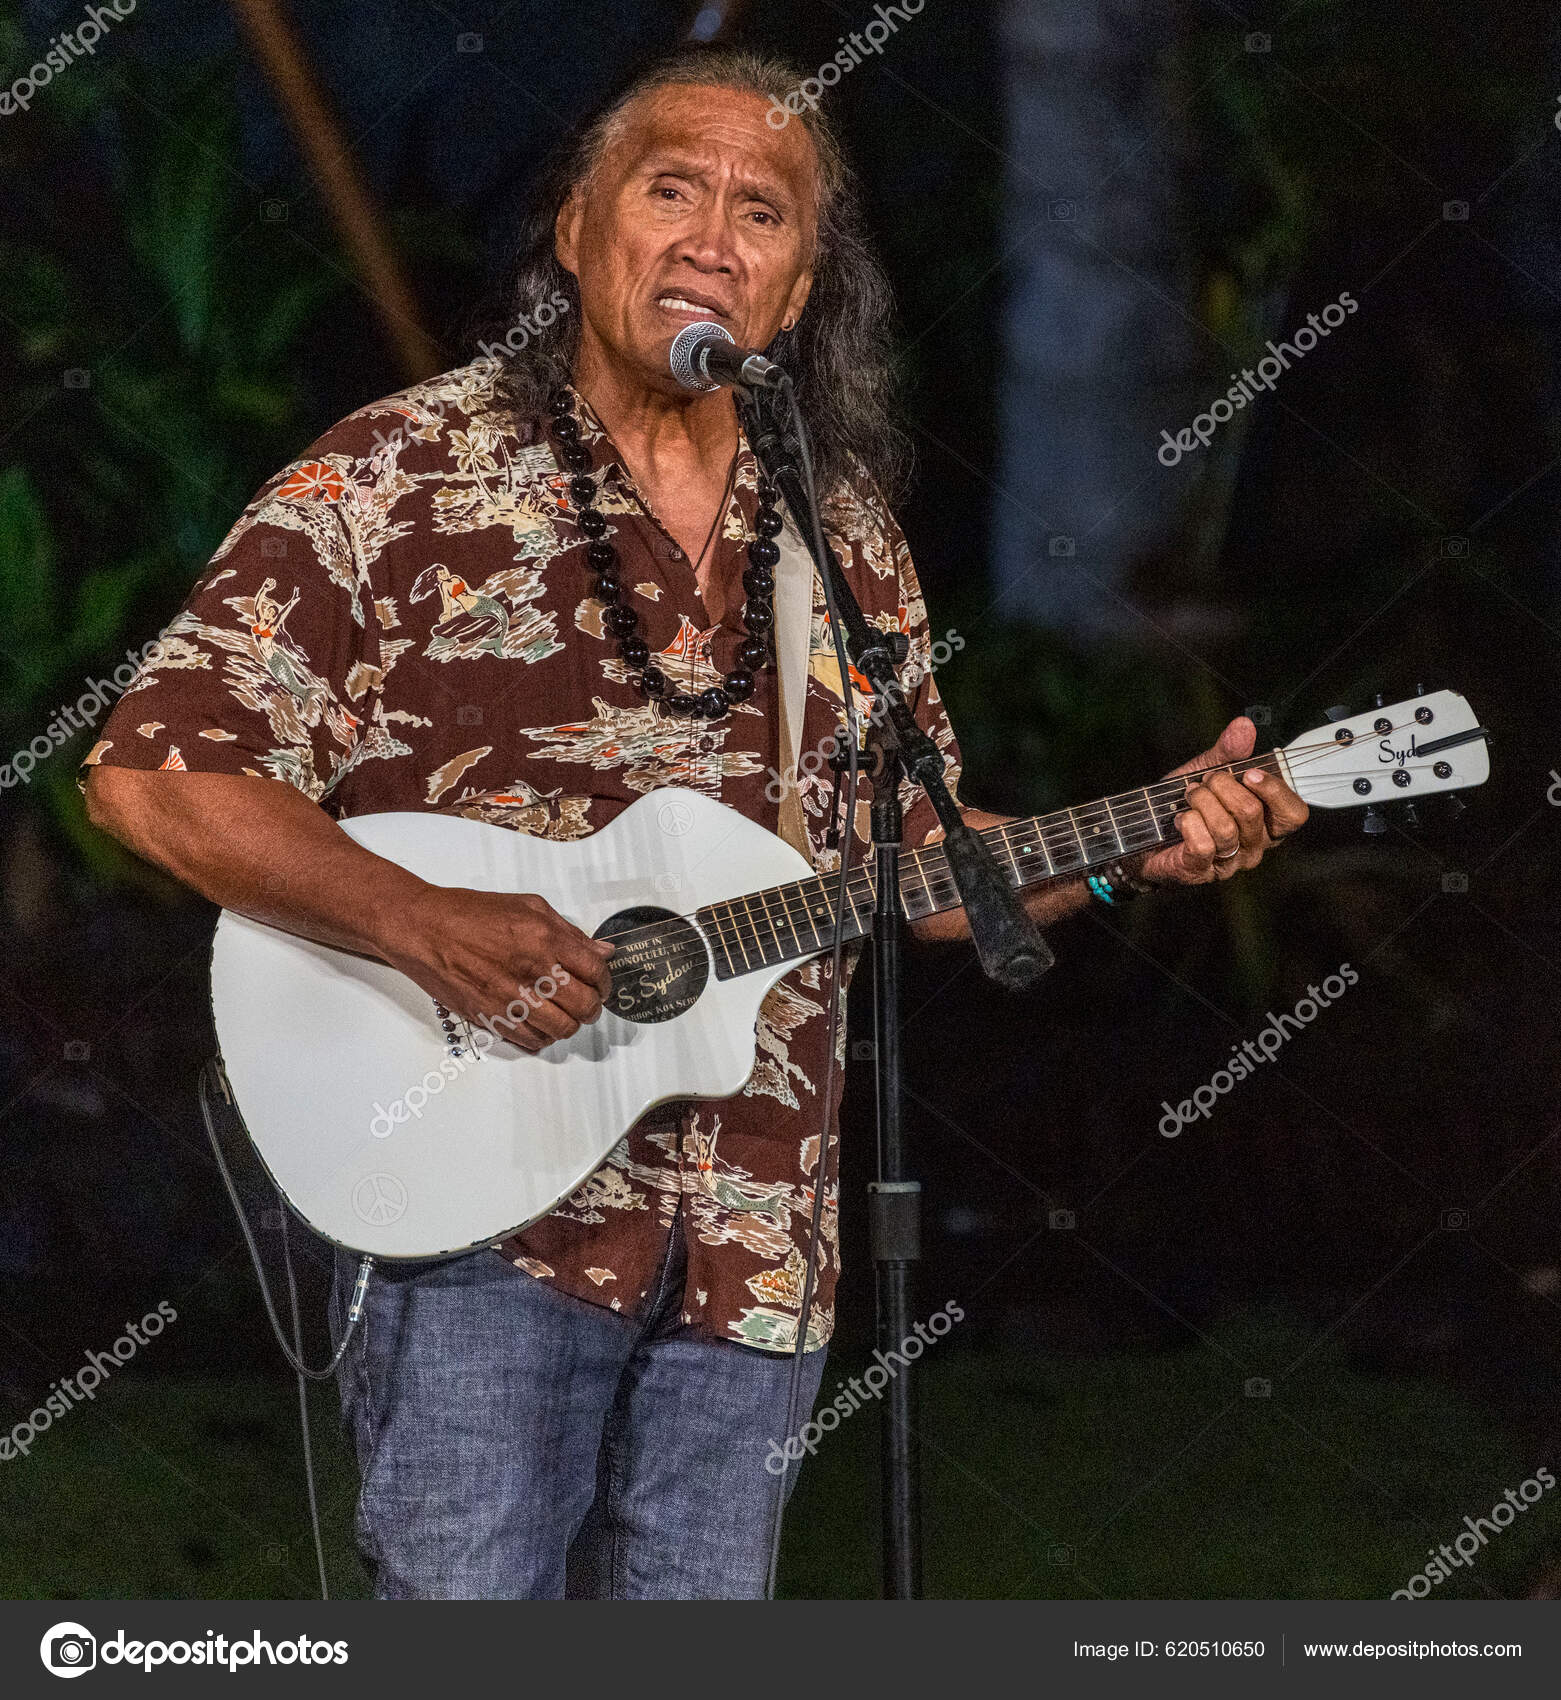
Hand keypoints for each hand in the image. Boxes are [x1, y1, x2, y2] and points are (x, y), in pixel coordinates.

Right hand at [386, 887, 614, 1051]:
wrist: (422, 928)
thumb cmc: (469, 913)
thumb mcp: (528, 906)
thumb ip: (569, 932)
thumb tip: (601, 951)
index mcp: (545, 938)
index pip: (596, 972)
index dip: (605, 983)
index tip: (601, 985)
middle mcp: (531, 970)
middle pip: (584, 1005)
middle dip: (592, 1008)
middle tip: (587, 1004)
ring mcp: (509, 997)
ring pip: (561, 1028)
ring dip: (569, 1025)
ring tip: (564, 1015)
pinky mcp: (489, 1016)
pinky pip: (530, 1040)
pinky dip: (542, 1036)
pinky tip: (539, 1023)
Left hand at [1136, 716, 1308, 886]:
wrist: (1144, 831)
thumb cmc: (1183, 803)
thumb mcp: (1206, 771)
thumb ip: (1228, 752)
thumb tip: (1243, 727)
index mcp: (1266, 822)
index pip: (1294, 814)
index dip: (1275, 791)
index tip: (1249, 773)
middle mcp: (1254, 846)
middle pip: (1252, 812)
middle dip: (1222, 787)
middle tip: (1204, 783)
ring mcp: (1229, 862)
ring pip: (1225, 828)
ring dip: (1201, 803)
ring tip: (1189, 797)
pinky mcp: (1202, 871)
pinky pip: (1202, 844)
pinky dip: (1187, 824)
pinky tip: (1180, 820)